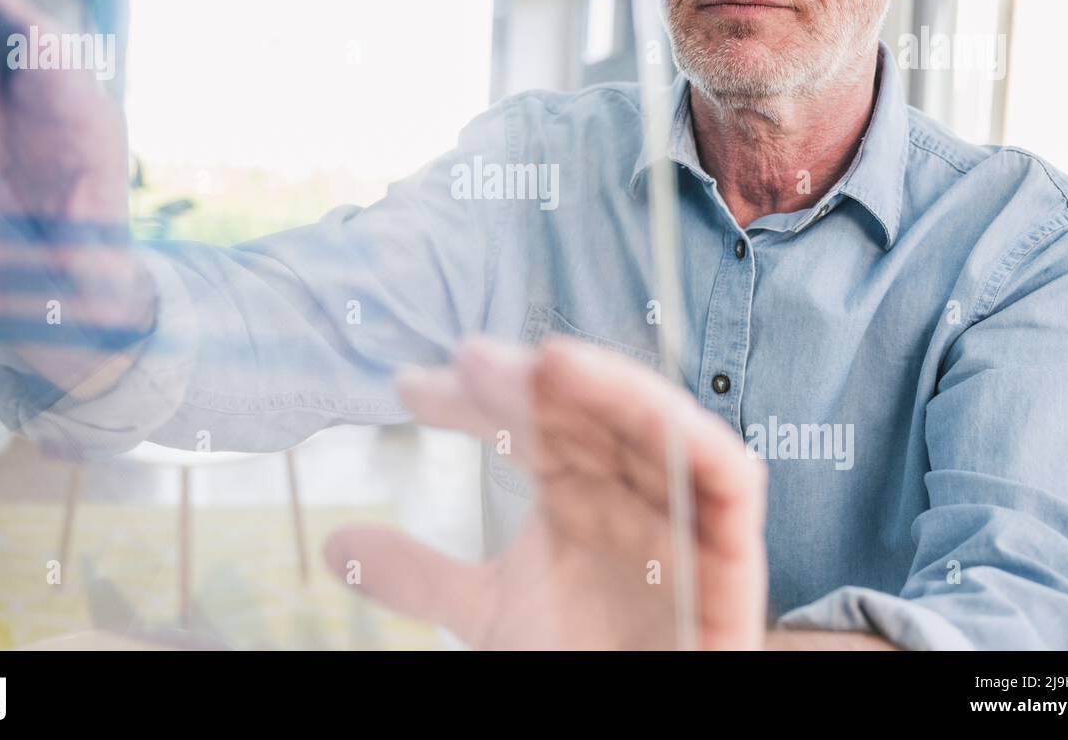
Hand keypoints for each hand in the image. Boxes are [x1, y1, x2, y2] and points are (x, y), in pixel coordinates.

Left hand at [324, 335, 767, 648]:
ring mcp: (679, 509)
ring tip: (546, 363)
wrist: (641, 717)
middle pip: (583, 410)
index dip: (473, 398)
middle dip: (530, 380)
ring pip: (651, 421)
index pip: (525, 423)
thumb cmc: (583, 664)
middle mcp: (626, 487)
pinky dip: (685, 433)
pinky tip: (638, 409)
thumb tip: (334, 542)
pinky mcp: (733, 543)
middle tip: (468, 363)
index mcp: (576, 493)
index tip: (409, 387)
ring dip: (603, 387)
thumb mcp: (487, 616)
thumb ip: (421, 578)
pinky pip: (726, 473)